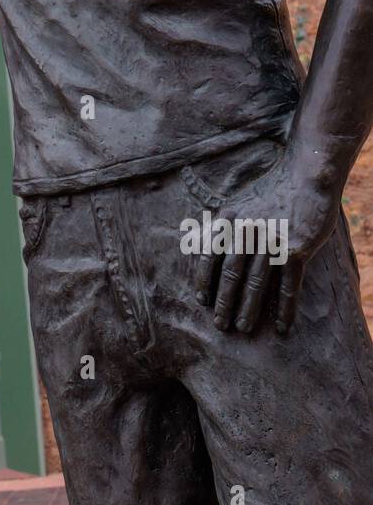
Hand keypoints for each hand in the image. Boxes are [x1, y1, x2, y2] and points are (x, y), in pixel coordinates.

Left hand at [194, 159, 338, 335]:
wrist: (307, 176)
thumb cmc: (272, 190)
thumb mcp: (238, 201)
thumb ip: (220, 223)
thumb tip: (197, 242)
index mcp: (229, 218)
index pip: (210, 255)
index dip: (205, 280)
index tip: (202, 300)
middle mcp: (247, 230)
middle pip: (231, 274)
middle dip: (224, 302)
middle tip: (220, 324)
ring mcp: (272, 240)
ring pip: (256, 283)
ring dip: (249, 309)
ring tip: (243, 328)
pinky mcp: (296, 249)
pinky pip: (288, 285)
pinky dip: (285, 308)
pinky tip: (281, 325)